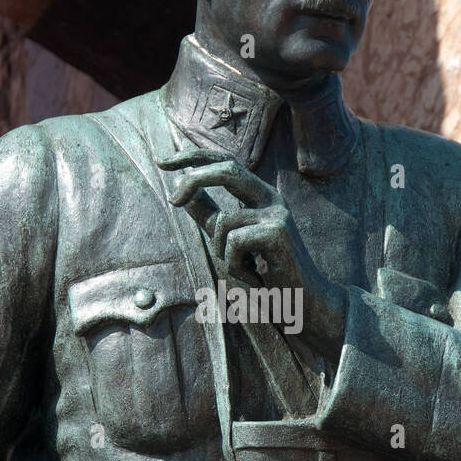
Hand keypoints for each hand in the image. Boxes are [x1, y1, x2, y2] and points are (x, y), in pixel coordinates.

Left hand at [159, 148, 345, 361]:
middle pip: (227, 169)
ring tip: (244, 270)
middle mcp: (271, 197)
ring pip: (223, 221)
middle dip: (194, 179)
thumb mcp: (228, 241)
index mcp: (259, 195)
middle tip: (172, 200)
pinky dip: (235, 266)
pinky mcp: (279, 233)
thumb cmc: (263, 274)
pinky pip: (235, 242)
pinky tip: (255, 278)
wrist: (299, 303)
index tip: (162, 161)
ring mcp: (277, 213)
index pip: (225, 162)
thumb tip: (180, 188)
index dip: (194, 157)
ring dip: (222, 253)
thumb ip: (208, 215)